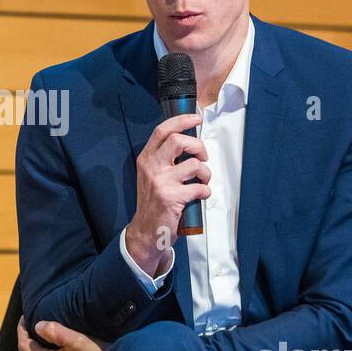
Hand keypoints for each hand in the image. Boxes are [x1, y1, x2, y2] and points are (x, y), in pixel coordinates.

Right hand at [126, 111, 209, 275]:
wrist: (146, 231)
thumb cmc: (154, 202)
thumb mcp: (151, 175)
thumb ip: (164, 159)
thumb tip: (189, 142)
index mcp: (146, 159)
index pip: (162, 131)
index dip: (181, 121)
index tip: (196, 119)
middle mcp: (151, 168)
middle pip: (179, 141)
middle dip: (198, 146)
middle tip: (202, 157)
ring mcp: (161, 182)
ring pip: (194, 164)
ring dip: (205, 173)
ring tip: (202, 181)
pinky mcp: (171, 198)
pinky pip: (199, 187)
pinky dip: (205, 191)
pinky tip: (200, 196)